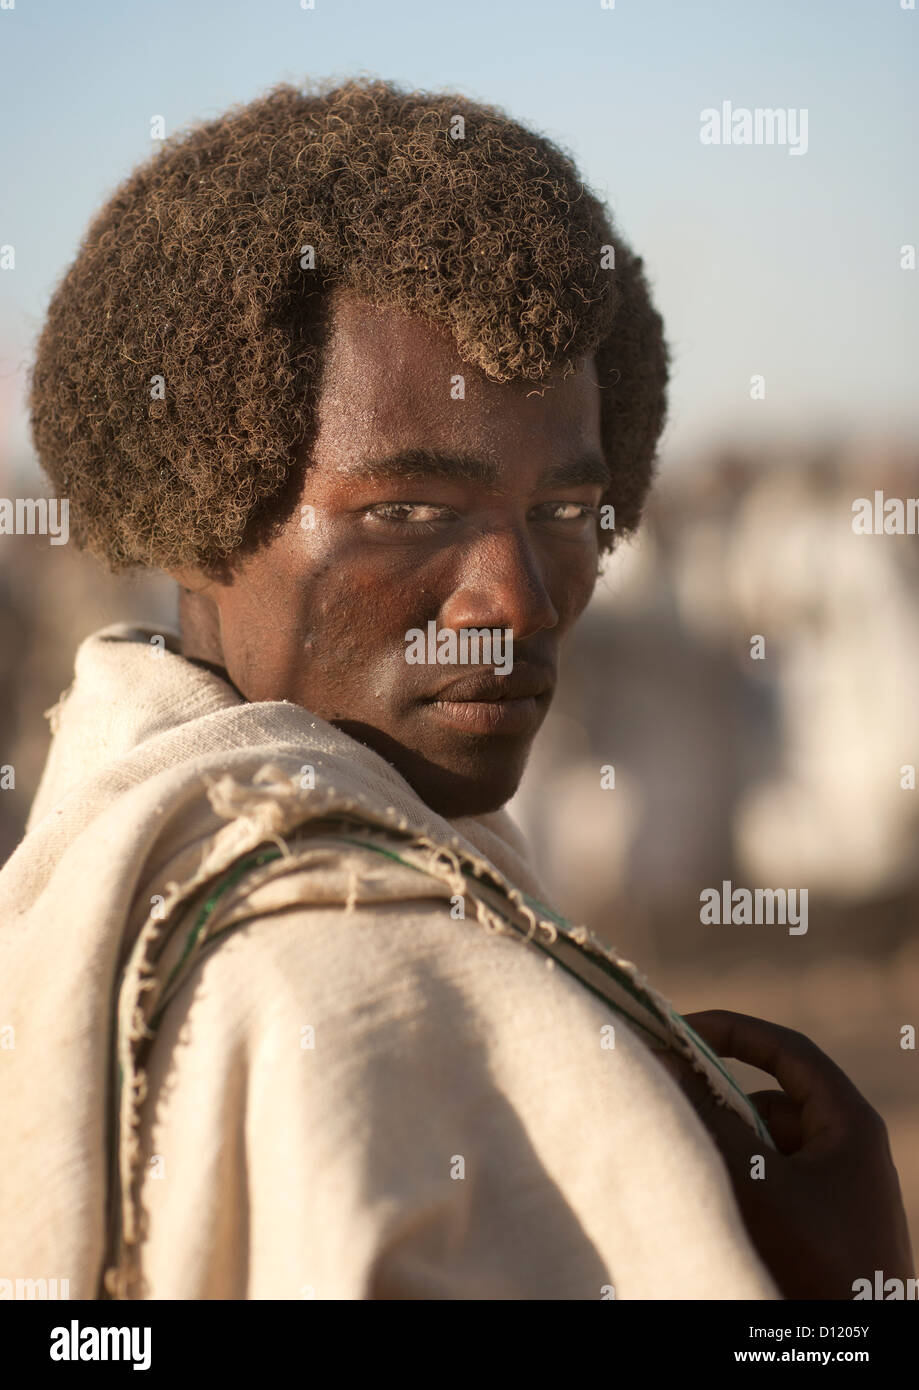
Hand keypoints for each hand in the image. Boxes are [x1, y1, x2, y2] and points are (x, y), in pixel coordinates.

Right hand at [673, 1009, 914, 1299]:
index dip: (733, 1030)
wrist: (848, 1346)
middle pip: (770, 1097)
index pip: (788, 1049)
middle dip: (719, 1098)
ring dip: (725, 1143)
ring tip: (687, 1157)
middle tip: (668, 1096)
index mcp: (850, 1123)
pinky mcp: (822, 1224)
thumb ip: (709, 1117)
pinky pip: (771, 1181)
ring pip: (766, 1143)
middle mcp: (847, 1147)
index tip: (679, 1029)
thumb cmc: (816, 1260)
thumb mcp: (756, 1182)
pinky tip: (708, 1195)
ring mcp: (836, 1188)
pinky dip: (737, 1178)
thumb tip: (663, 1061)